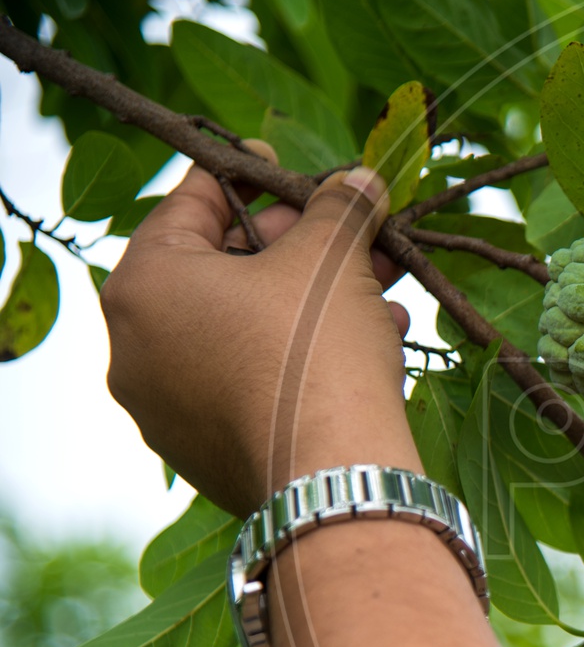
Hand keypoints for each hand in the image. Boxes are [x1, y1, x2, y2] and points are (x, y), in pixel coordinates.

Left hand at [100, 142, 418, 515]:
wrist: (334, 479)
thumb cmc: (316, 350)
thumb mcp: (331, 257)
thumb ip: (340, 207)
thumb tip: (360, 180)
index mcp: (142, 284)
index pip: (192, 202)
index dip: (251, 176)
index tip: (291, 167)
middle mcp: (136, 347)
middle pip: (223, 270)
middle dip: (301, 247)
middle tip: (355, 233)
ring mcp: (166, 408)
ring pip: (245, 330)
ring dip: (315, 301)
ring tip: (382, 289)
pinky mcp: (206, 451)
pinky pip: (253, 381)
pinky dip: (303, 356)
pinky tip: (372, 343)